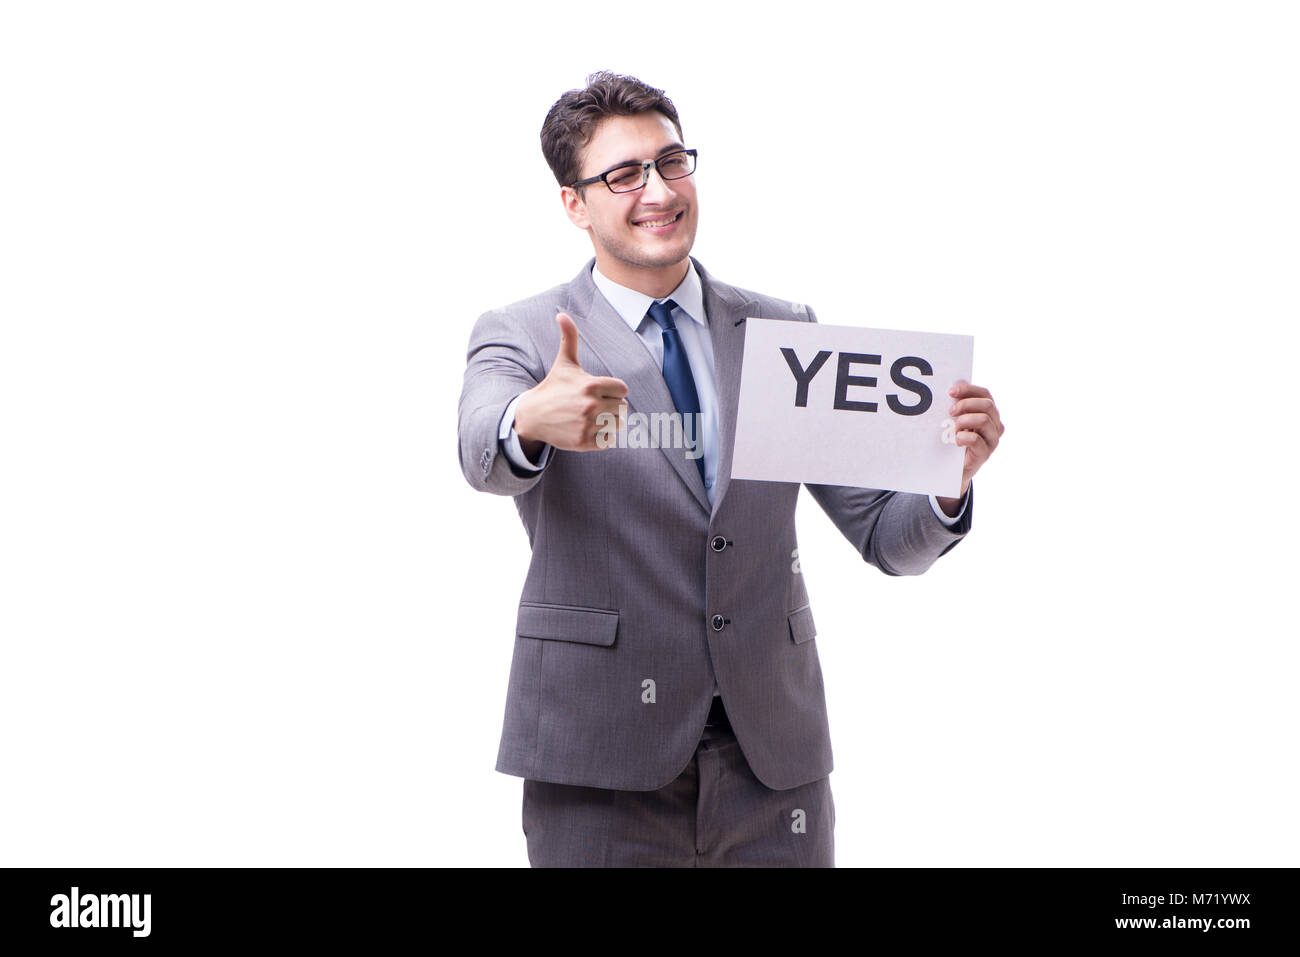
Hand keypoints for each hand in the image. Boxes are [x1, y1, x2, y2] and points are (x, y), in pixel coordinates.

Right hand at [514, 313, 628, 453]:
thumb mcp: (564, 362)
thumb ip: (569, 338)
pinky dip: (602, 437)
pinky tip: (589, 429)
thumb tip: (561, 314)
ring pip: (617, 424)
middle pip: (622, 408)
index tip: (598, 391)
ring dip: (609, 422)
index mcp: (591, 385)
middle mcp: (591, 406)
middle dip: (611, 406)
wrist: (532, 415)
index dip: (613, 391)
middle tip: (593, 405)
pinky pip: (608, 440)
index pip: (623, 390)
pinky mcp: (584, 442)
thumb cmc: (553, 387)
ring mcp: (588, 425)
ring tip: (592, 417)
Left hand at [936, 380, 1003, 512]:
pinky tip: (956, 440)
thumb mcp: (956, 420)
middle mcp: (995, 424)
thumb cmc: (955, 440)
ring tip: (954, 429)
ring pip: (984, 420)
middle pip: (987, 405)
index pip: (984, 393)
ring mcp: (992, 439)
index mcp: (989, 412)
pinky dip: (963, 437)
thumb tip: (949, 391)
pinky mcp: (985, 454)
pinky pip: (976, 440)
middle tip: (950, 411)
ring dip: (965, 421)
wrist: (955, 469)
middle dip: (966, 404)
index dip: (968, 389)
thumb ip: (958, 407)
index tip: (950, 391)